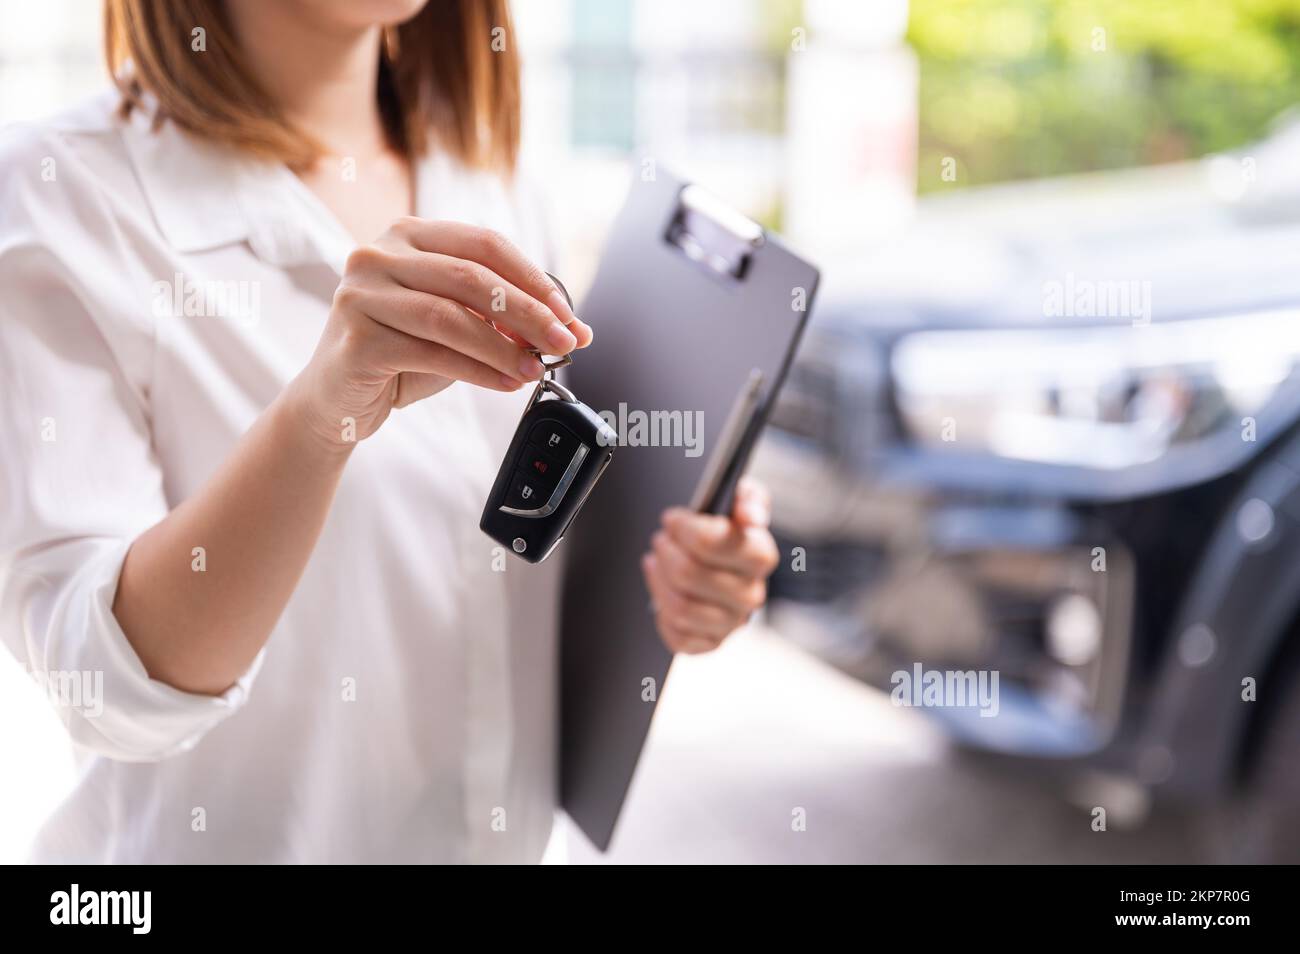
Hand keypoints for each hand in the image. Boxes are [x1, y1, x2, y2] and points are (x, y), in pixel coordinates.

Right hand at [288, 217, 592, 451]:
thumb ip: (503, 319)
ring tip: (536, 369)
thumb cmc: (402, 355)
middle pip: (472, 278)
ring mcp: (361, 294)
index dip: (534, 280)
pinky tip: (506, 383)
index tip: (569, 316)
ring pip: (451, 316)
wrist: (338, 400)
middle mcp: (377, 254)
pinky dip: (479, 371)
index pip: (485, 244)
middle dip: (529, 313)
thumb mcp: (459, 327)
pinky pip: (433, 353)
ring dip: (505, 347)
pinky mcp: (356, 338)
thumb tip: (572, 329)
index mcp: (408, 235)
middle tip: (565, 343)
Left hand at [642, 477, 779, 654]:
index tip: (672, 519)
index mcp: (761, 556)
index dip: (686, 529)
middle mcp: (751, 594)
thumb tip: (749, 516)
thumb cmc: (728, 529)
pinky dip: (661, 612)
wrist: (722, 563)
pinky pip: (678, 637)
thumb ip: (748, 498)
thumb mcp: (741, 501)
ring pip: (680, 608)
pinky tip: (661, 589)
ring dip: (659, 579)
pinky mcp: (712, 643)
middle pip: (689, 574)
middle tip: (660, 538)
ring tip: (655, 560)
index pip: (716, 543)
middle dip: (666, 552)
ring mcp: (732, 623)